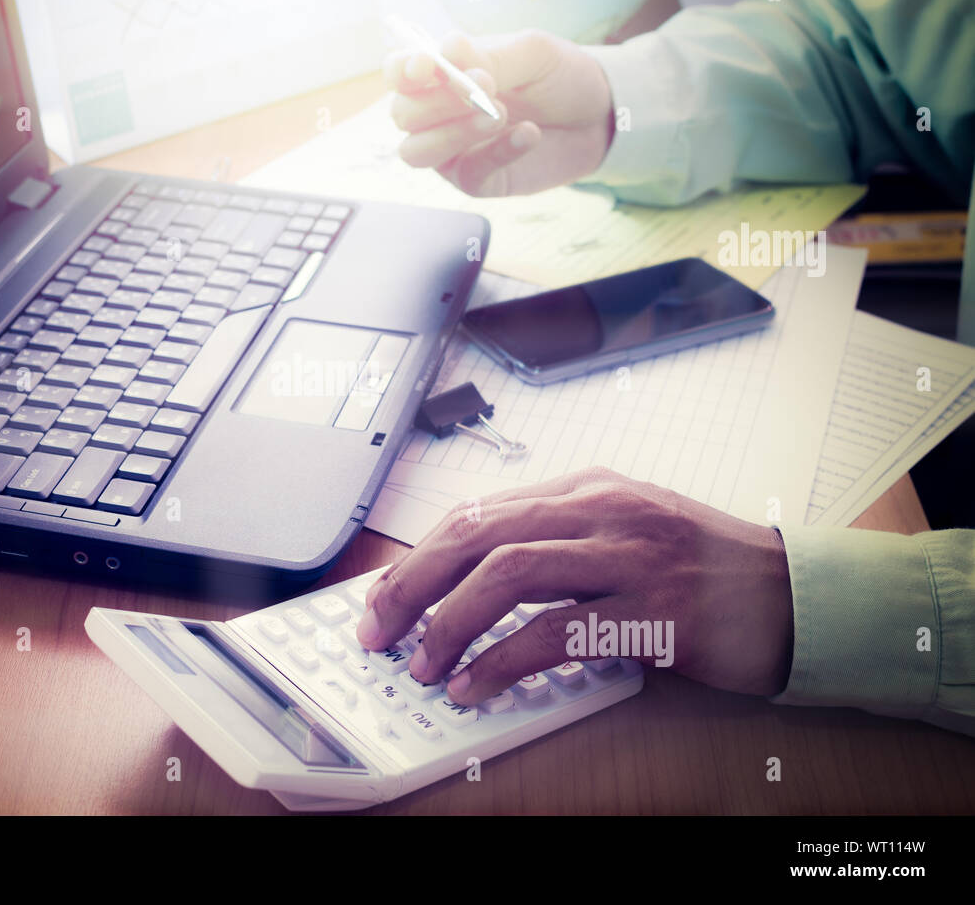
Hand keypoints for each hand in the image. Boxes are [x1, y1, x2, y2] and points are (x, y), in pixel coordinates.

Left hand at [356, 467, 793, 703]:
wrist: (798, 593)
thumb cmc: (703, 569)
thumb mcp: (624, 532)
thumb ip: (558, 543)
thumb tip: (470, 583)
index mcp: (587, 488)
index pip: (477, 513)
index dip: (419, 556)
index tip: (384, 596)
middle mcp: (600, 509)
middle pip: (476, 534)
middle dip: (412, 584)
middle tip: (378, 631)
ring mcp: (628, 555)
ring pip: (505, 574)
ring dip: (448, 623)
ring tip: (422, 665)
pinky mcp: (653, 609)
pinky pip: (554, 633)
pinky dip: (501, 663)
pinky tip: (476, 687)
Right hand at [383, 30, 614, 196]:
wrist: (599, 115)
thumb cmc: (558, 77)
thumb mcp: (530, 52)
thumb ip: (487, 54)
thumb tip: (445, 51)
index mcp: (442, 74)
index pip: (398, 73)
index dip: (402, 70)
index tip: (428, 66)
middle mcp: (437, 113)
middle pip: (402, 114)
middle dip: (438, 101)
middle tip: (486, 85)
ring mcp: (452, 150)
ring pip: (416, 151)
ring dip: (453, 131)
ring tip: (500, 113)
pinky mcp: (476, 179)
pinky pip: (467, 172)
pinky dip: (496, 151)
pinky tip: (528, 134)